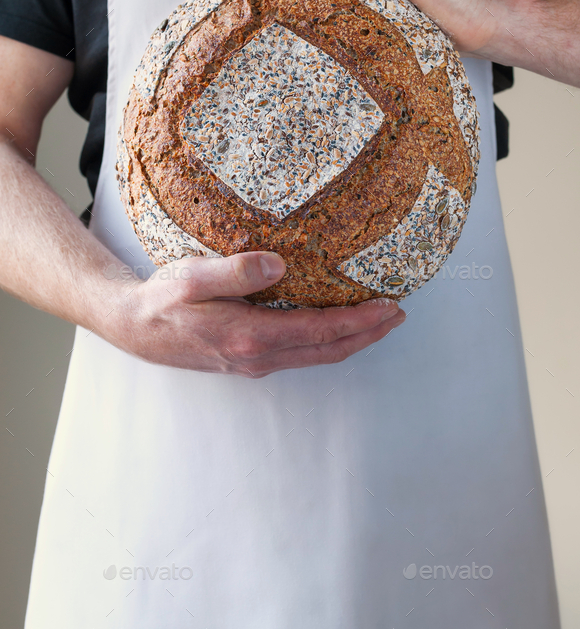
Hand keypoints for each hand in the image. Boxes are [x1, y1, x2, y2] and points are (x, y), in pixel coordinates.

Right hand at [107, 252, 404, 377]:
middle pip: (329, 350)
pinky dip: (327, 341)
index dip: (362, 321)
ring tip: (376, 322)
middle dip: (368, 334)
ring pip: (317, 355)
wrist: (134, 328)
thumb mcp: (193, 277)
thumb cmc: (162, 300)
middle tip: (397, 316)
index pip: (323, 330)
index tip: (390, 307)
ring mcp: (255, 363)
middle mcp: (260, 356)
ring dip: (350, 340)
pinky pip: (300, 354)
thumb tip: (280, 266)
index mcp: (253, 336)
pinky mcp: (248, 360)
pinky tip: (331, 327)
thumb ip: (236, 271)